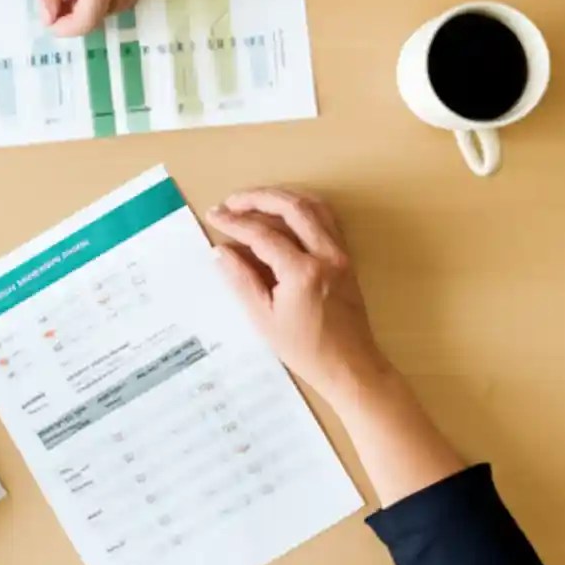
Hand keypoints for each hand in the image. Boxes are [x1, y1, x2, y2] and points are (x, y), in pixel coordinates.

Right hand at [205, 189, 392, 405]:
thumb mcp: (263, 319)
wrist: (351, 366)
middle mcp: (326, 255)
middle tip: (232, 201)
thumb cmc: (304, 349)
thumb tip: (220, 251)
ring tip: (255, 200)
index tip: (214, 215)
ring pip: (313, 207)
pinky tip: (284, 212)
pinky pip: (326, 219)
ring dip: (282, 197)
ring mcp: (340, 253)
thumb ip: (241, 280)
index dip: (235, 222)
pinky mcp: (346, 257)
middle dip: (258, 198)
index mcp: (303, 272)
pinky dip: (302, 208)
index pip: (263, 235)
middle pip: (292, 208)